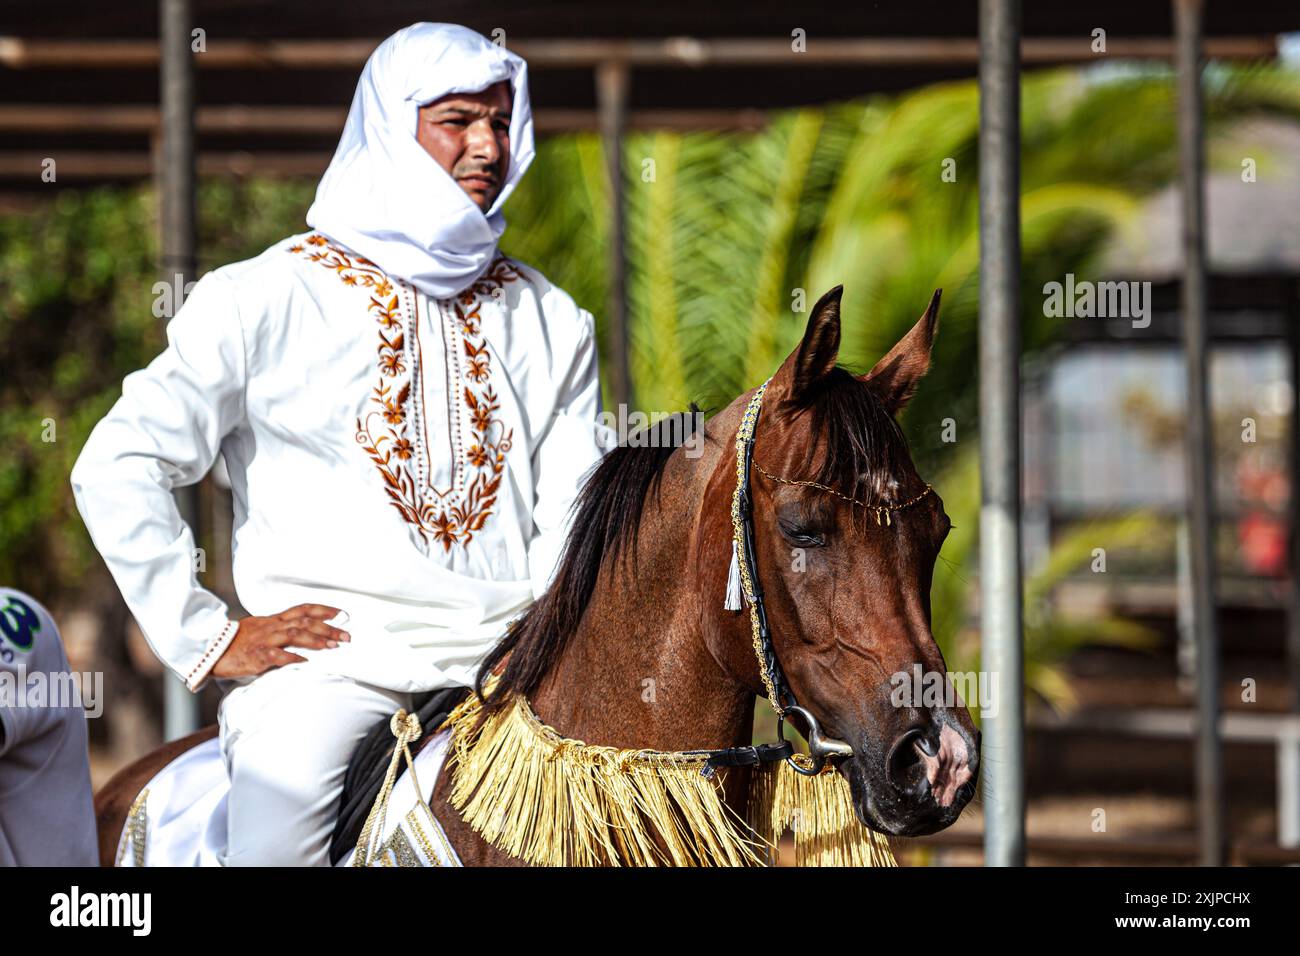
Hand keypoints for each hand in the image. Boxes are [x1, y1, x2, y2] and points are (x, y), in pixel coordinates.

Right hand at [211, 604, 350, 679]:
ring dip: (315, 640)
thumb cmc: (236, 642)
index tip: (342, 614)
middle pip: (304, 622)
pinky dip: (292, 657)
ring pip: (293, 635)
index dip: (323, 610)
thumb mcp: (259, 629)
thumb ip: (279, 630)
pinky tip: (305, 661)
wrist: (209, 649)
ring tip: (332, 646)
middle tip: (347, 636)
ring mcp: (263, 640)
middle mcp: (271, 627)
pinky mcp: (255, 656)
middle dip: (328, 628)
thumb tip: (302, 635)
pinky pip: (276, 655)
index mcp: (273, 620)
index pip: (303, 609)